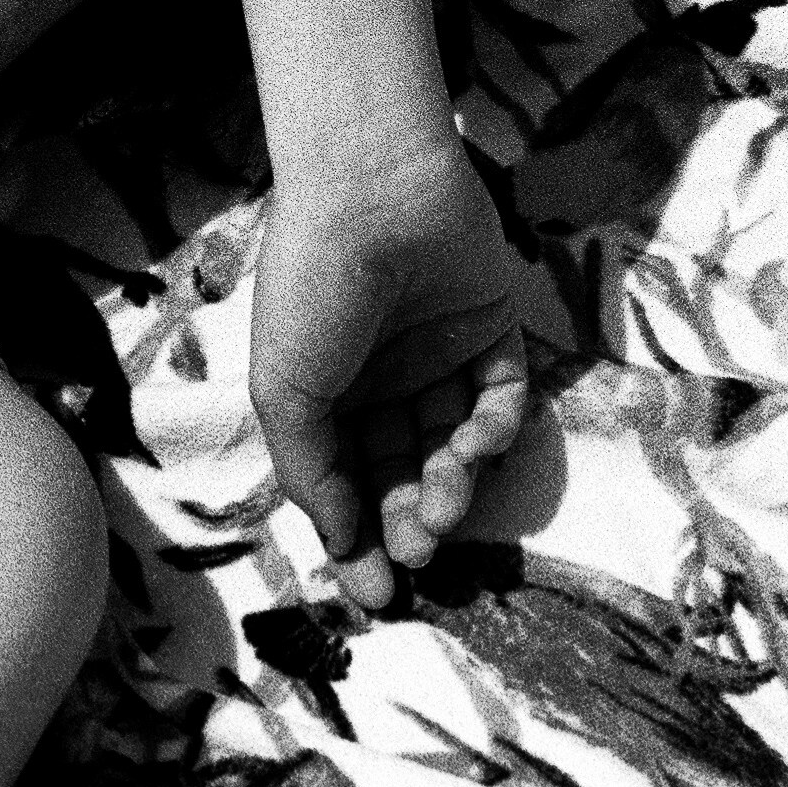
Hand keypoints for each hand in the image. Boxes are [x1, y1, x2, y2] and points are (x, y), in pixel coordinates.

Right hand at [247, 142, 527, 612]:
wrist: (372, 192)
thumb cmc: (313, 290)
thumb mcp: (287, 393)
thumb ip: (313, 474)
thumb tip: (343, 544)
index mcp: (324, 391)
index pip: (347, 479)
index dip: (360, 537)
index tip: (378, 594)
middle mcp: (382, 377)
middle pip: (404, 469)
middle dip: (411, 517)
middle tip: (420, 552)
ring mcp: (438, 354)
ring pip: (453, 442)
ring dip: (452, 483)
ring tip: (445, 503)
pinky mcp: (492, 329)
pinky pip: (500, 398)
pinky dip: (493, 432)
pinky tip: (473, 443)